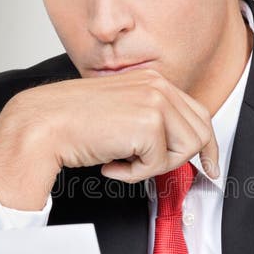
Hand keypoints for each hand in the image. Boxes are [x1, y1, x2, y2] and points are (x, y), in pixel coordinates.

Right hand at [0, 68, 219, 209]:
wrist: (43, 125)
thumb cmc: (72, 124)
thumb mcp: (120, 114)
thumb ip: (149, 121)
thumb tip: (177, 148)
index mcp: (152, 80)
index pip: (197, 113)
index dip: (207, 145)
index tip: (210, 166)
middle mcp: (158, 86)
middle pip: (200, 133)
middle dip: (177, 160)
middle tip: (144, 167)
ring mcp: (156, 102)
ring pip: (185, 150)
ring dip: (154, 166)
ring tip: (122, 161)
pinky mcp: (149, 124)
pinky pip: (159, 164)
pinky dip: (134, 174)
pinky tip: (110, 163)